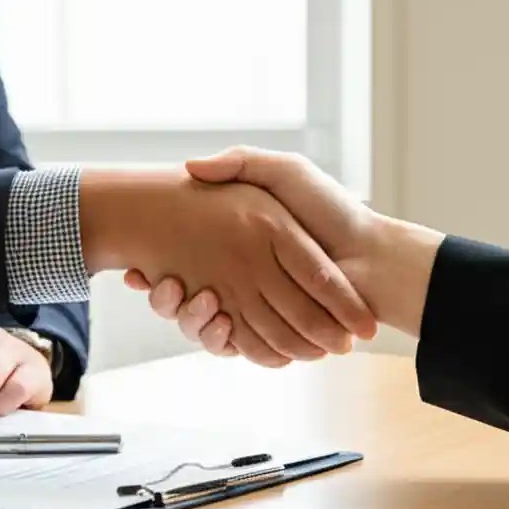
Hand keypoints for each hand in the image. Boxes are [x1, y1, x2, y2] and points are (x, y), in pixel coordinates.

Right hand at [79, 167, 375, 366]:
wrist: (374, 259)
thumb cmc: (332, 210)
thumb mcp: (285, 172)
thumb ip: (241, 163)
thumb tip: (191, 166)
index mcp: (236, 246)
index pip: (180, 260)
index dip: (152, 270)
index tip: (135, 268)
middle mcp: (240, 281)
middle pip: (181, 299)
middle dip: (163, 297)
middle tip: (157, 284)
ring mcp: (253, 310)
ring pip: (200, 326)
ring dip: (188, 318)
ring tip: (192, 300)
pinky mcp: (270, 335)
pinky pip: (233, 345)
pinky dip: (220, 339)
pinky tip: (218, 322)